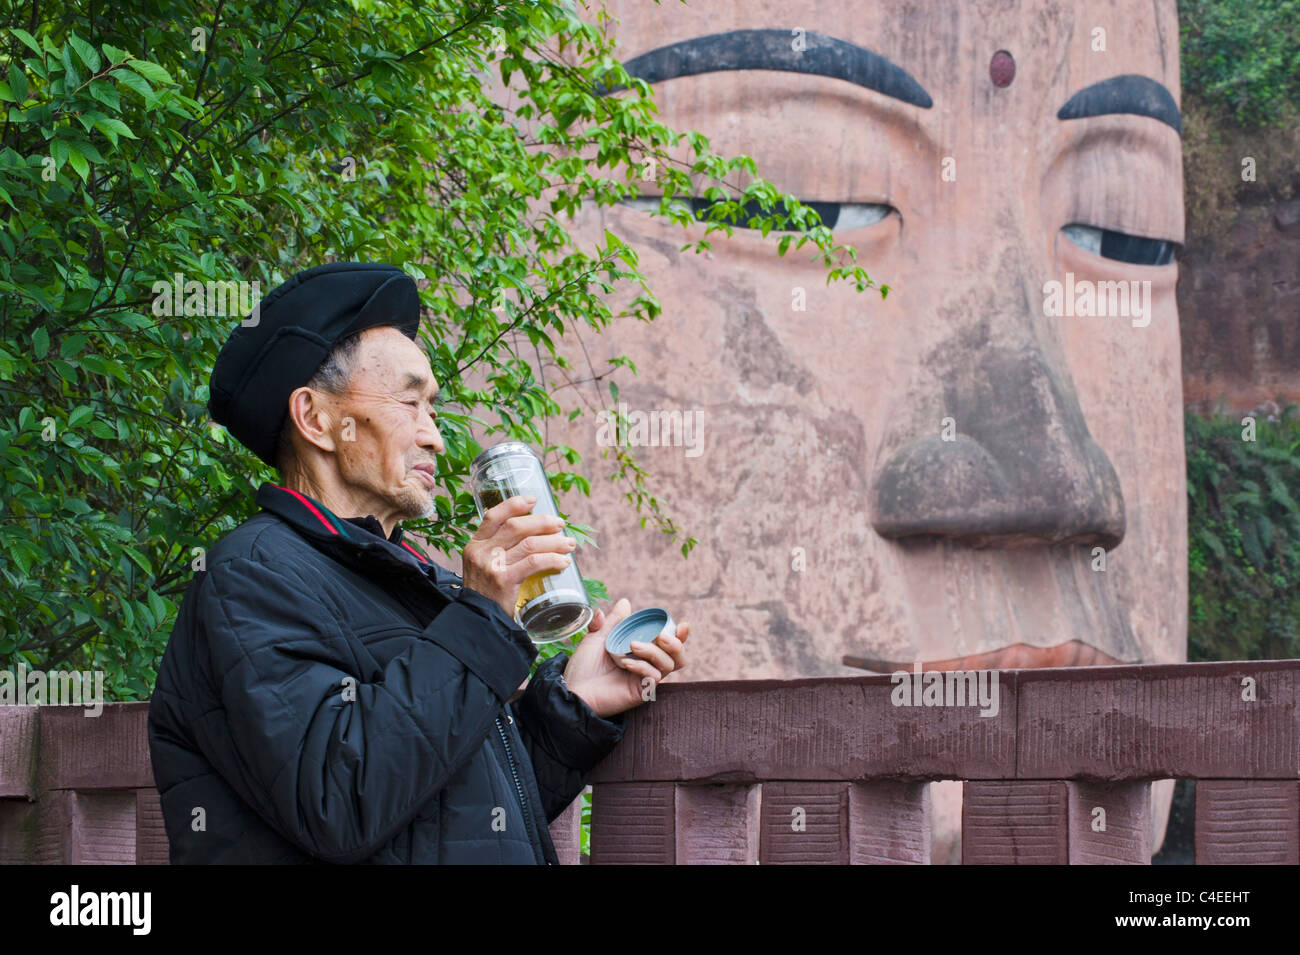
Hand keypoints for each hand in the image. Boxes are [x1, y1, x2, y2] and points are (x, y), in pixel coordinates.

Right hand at [462, 494, 576, 620]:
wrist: (478, 621)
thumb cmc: (486, 594)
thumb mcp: (483, 566)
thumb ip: (499, 550)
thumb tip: (533, 534)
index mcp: (475, 545)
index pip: (494, 516)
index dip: (514, 504)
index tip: (534, 499)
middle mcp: (481, 552)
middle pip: (516, 526)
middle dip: (543, 522)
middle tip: (560, 524)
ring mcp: (492, 566)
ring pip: (529, 544)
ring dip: (554, 542)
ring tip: (569, 545)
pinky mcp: (504, 581)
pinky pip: (534, 563)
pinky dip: (553, 559)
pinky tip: (563, 562)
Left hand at [563, 597, 689, 718]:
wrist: (572, 690)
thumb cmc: (583, 668)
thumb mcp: (598, 638)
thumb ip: (614, 621)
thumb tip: (625, 602)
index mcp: (641, 653)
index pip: (668, 645)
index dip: (680, 635)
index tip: (683, 625)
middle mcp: (647, 666)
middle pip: (678, 657)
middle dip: (676, 643)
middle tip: (662, 636)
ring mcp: (645, 680)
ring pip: (669, 664)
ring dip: (654, 651)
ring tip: (633, 645)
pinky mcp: (642, 692)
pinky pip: (655, 676)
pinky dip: (642, 665)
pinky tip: (625, 662)